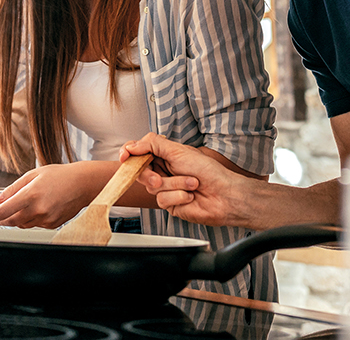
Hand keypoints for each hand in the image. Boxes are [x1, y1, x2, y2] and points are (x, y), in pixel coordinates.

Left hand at [0, 165, 102, 229]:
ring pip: (23, 224)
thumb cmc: (59, 175)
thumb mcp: (34, 174)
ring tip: (24, 204)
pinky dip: (31, 218)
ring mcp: (46, 219)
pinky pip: (35, 225)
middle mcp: (38, 209)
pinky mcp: (53, 225)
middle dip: (2, 219)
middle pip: (12, 221)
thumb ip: (14, 188)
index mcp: (31, 194)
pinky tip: (39, 207)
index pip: (4, 210)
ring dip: (17, 218)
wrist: (83, 183)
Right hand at [119, 133, 246, 227]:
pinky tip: (190, 195)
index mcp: (165, 155)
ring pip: (152, 187)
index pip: (139, 152)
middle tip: (159, 177)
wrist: (224, 195)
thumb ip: (153, 145)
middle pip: (140, 171)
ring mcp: (166, 188)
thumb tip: (132, 145)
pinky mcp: (170, 204)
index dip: (129, 153)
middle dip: (149, 174)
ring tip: (191, 183)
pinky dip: (178, 196)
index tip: (125, 156)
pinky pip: (162, 199)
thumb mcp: (179, 151)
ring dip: (174, 184)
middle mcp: (164, 171)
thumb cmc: (209, 171)